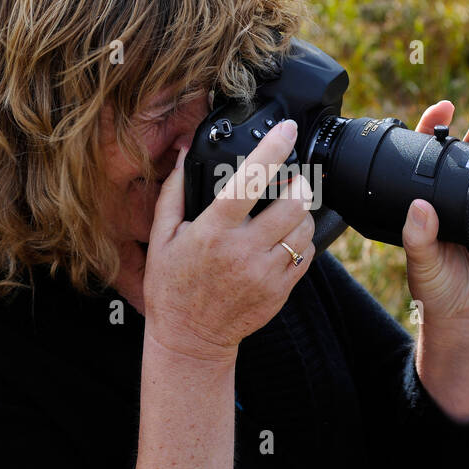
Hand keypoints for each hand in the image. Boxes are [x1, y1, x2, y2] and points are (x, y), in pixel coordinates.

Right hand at [143, 119, 314, 360]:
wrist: (189, 339)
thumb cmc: (172, 286)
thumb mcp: (162, 237)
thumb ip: (174, 191)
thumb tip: (187, 151)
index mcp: (213, 232)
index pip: (248, 182)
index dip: (272, 150)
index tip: (286, 129)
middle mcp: (243, 252)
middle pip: (293, 204)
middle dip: (300, 183)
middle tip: (293, 178)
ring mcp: (265, 274)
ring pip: (304, 229)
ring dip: (302, 212)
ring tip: (287, 210)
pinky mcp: (280, 291)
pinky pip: (306, 256)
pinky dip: (301, 241)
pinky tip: (284, 239)